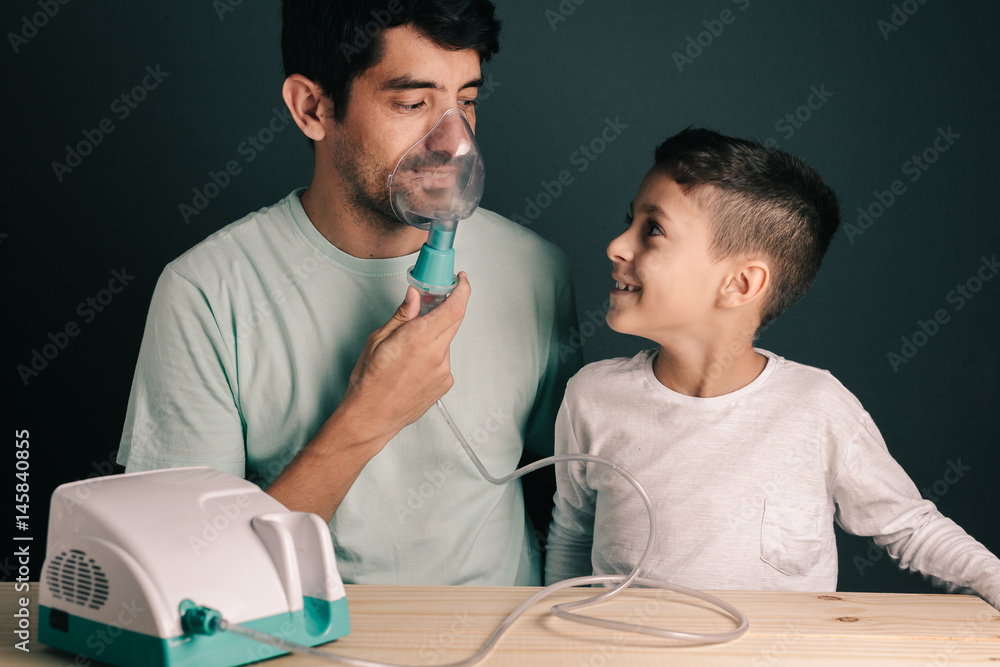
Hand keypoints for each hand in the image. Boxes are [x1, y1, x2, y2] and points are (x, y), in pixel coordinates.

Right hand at [339, 272, 470, 448]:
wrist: (372, 417)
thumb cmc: (369, 382)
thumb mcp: (378, 340)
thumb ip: (402, 315)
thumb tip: (414, 296)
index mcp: (419, 339)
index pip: (454, 308)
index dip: (463, 290)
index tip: (461, 280)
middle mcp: (436, 355)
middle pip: (454, 321)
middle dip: (446, 308)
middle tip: (431, 305)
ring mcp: (444, 371)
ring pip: (446, 341)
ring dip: (434, 336)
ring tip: (408, 350)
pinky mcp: (445, 384)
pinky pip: (443, 360)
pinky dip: (432, 354)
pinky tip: (413, 365)